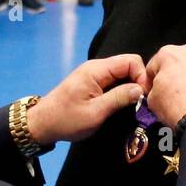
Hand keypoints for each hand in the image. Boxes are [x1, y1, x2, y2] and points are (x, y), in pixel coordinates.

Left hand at [25, 54, 148, 144]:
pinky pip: (113, 80)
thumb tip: (141, 89)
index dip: (142, 76)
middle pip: (128, 65)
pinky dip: (121, 89)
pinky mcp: (92, 82)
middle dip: (138, 80)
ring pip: (122, 73)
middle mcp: (96, 67)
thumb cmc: (66, 120)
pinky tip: (122, 102)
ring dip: (130, 86)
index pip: (131, 60)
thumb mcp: (95, 112)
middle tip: (141, 101)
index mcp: (96, 70)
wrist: (42, 124)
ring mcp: (93, 74)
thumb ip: (119, 98)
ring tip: (133, 104)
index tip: (143, 96)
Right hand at [144, 43, 185, 129]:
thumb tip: (156, 91)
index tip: (155, 91)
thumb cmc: (181, 108)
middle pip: (176, 61)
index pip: (153, 66)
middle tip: (173, 94)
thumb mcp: (152, 100)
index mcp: (167, 54)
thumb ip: (152, 89)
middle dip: (174, 75)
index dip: (151, 81)